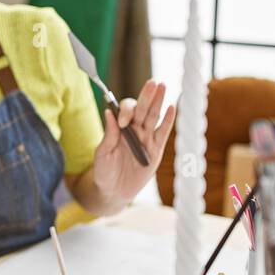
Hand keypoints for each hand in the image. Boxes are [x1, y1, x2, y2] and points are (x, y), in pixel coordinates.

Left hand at [92, 80, 176, 208]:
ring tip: (163, 87)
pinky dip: (168, 121)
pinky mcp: (155, 150)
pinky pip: (162, 133)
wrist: (113, 192)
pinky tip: (171, 108)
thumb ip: (109, 134)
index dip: (125, 112)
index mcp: (120, 128)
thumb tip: (108, 112)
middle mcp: (134, 130)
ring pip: (154, 117)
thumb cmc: (104, 172)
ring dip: (158, 102)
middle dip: (147, 95)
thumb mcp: (103, 153)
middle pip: (142, 109)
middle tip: (152, 82)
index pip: (126, 111)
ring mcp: (146, 139)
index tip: (122, 124)